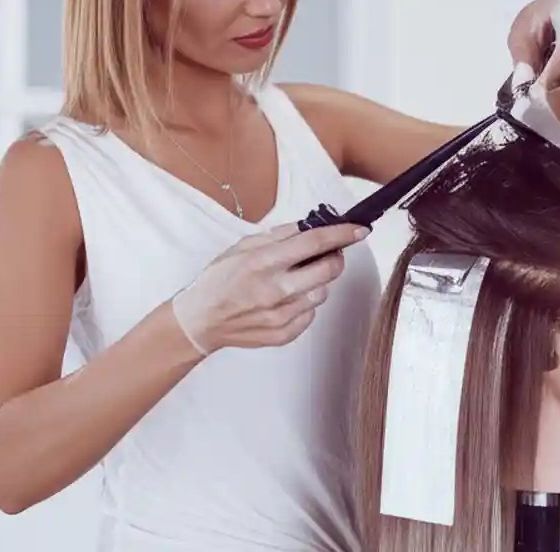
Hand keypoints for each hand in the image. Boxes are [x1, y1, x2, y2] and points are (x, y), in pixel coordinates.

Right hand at [168, 222, 368, 354]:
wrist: (200, 320)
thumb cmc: (219, 280)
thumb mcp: (243, 246)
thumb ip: (279, 235)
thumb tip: (310, 226)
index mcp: (264, 262)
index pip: (315, 243)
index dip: (343, 234)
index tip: (360, 230)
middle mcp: (275, 290)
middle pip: (328, 270)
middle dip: (335, 258)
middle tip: (328, 254)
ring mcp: (280, 315)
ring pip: (322, 293)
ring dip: (316, 283)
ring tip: (295, 280)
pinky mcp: (283, 334)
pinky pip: (310, 314)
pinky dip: (304, 303)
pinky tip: (285, 299)